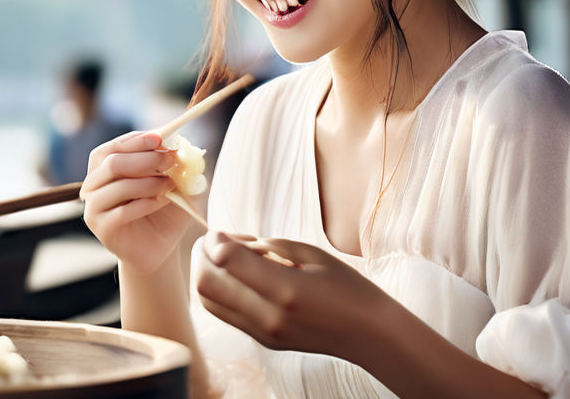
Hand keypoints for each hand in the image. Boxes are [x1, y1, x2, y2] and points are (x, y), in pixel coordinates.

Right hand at [81, 131, 191, 273]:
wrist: (160, 247)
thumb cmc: (163, 210)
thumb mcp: (175, 183)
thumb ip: (177, 165)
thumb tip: (185, 145)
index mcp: (103, 168)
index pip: (114, 147)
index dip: (137, 141)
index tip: (160, 137)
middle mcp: (93, 185)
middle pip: (113, 163)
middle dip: (146, 158)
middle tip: (171, 159)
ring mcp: (94, 208)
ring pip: (119, 186)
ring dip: (150, 182)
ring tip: (171, 185)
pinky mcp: (102, 228)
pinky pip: (123, 211)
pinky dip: (147, 203)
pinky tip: (164, 201)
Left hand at [195, 232, 392, 363]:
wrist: (369, 334)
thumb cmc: (347, 287)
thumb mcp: (312, 254)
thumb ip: (269, 247)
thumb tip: (230, 241)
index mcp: (285, 289)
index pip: (226, 261)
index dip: (215, 240)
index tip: (220, 230)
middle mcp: (268, 316)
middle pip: (206, 284)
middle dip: (200, 256)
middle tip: (212, 239)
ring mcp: (263, 333)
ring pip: (208, 301)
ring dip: (206, 273)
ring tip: (225, 256)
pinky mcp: (262, 340)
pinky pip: (223, 313)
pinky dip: (218, 290)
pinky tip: (235, 275)